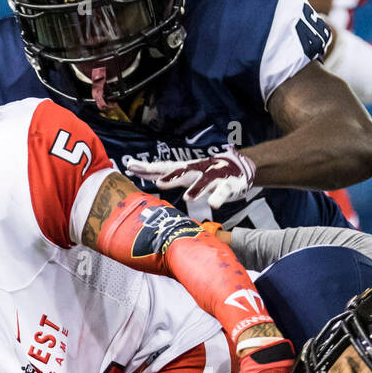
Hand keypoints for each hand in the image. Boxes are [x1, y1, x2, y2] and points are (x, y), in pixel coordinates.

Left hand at [124, 149, 256, 210]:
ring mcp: (214, 177)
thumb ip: (169, 175)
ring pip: (204, 183)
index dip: (148, 168)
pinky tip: (213, 205)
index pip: (164, 167)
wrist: (240, 167)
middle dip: (170, 176)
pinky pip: (223, 192)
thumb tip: (147, 175)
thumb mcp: (188, 173)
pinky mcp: (229, 186)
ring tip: (188, 198)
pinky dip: (218, 198)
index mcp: (186, 169)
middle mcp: (198, 171)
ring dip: (197, 190)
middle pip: (182, 172)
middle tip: (157, 181)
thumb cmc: (209, 173)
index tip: (131, 167)